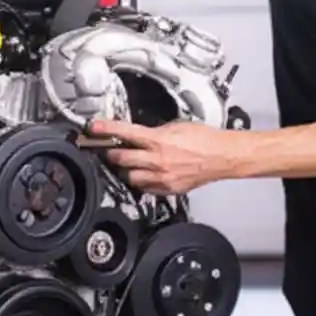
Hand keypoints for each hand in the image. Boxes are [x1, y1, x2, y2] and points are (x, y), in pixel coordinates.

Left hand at [87, 118, 242, 196]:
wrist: (222, 156)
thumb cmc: (206, 139)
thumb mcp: (177, 126)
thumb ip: (157, 131)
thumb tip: (143, 134)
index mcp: (158, 140)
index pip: (124, 132)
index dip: (105, 129)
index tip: (93, 128)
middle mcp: (157, 159)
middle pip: (121, 158)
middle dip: (112, 153)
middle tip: (109, 149)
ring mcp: (162, 177)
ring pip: (130, 177)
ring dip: (126, 170)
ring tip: (128, 164)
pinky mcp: (168, 189)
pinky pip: (146, 188)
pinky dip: (141, 182)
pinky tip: (145, 175)